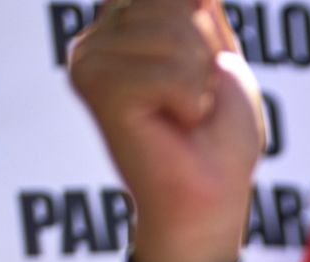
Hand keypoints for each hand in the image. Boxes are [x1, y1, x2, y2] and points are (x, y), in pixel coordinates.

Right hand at [69, 0, 263, 261]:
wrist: (209, 194)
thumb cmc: (218, 135)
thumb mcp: (219, 52)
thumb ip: (194, 5)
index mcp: (129, 18)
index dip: (209, 32)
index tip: (202, 75)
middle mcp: (101, 31)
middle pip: (173, 4)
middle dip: (204, 55)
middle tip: (193, 99)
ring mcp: (90, 55)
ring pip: (172, 34)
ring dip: (198, 82)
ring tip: (183, 114)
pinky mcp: (92, 83)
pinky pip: (165, 71)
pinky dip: (189, 101)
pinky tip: (173, 124)